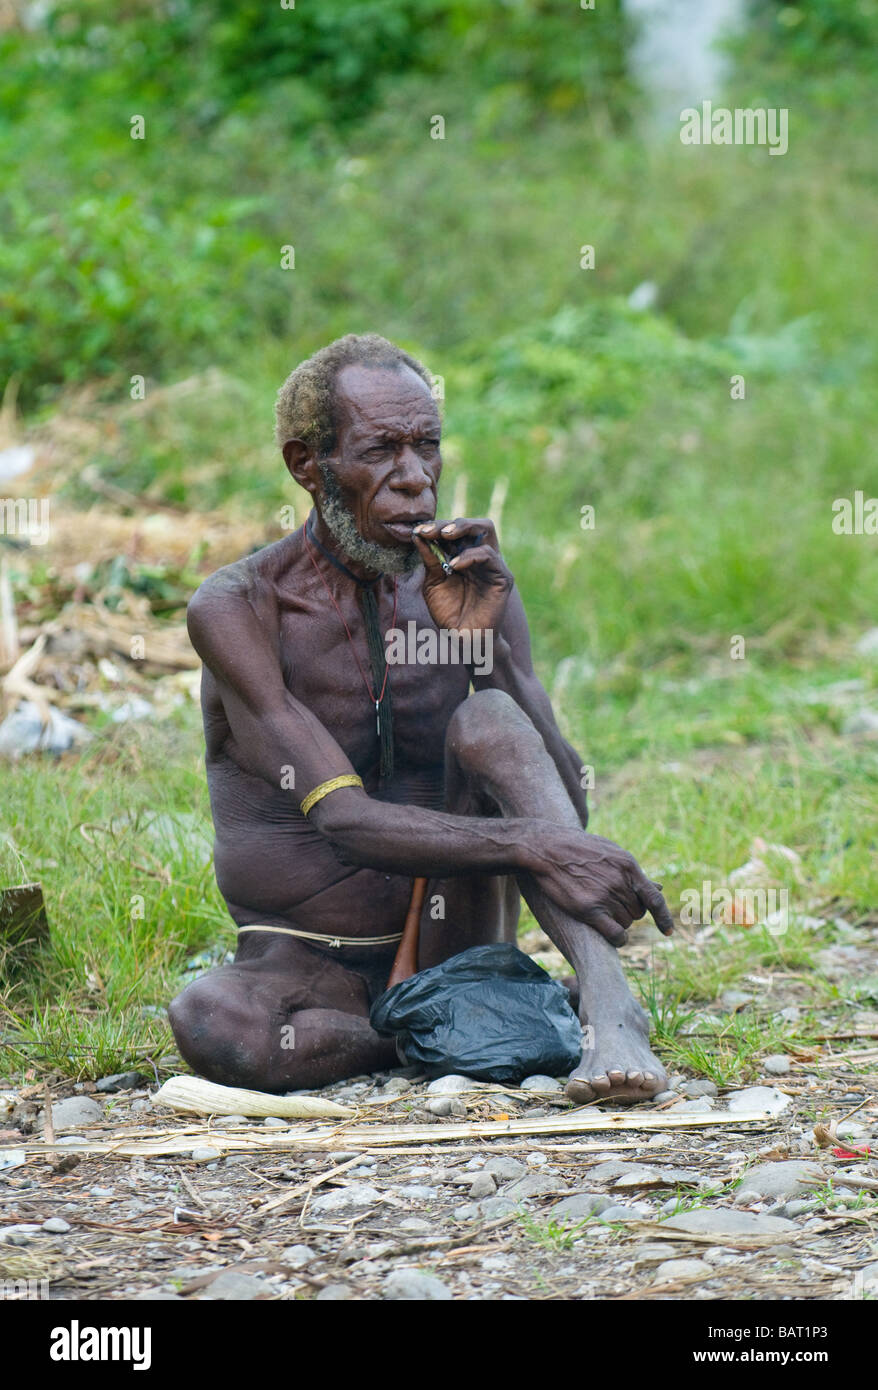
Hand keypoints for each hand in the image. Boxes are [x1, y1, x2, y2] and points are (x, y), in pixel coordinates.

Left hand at [413, 518, 512, 635]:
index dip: (437, 526)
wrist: (463, 639)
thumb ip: (429, 560)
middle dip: (451, 522)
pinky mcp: (502, 577)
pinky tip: (454, 565)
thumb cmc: (449, 612)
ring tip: (442, 536)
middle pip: (473, 524)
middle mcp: (479, 555)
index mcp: (463, 554)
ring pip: (485, 529)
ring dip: (462, 529)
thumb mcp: (433, 582)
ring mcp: (492, 564)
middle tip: (431, 529)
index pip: (455, 531)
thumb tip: (417, 534)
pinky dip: (470, 555)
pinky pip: (489, 555)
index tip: (418, 531)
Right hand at [525, 824, 673, 946]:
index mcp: (628, 866)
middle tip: (615, 907)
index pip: (654, 898)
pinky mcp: (588, 909)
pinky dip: (618, 939)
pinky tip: (615, 937)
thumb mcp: (610, 851)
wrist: (546, 848)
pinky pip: (614, 933)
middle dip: (630, 912)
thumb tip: (658, 887)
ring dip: (620, 923)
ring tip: (605, 914)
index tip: (668, 932)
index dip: (664, 917)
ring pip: (626, 923)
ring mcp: (605, 895)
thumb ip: (632, 872)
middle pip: (638, 912)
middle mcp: (620, 882)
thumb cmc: (578, 848)